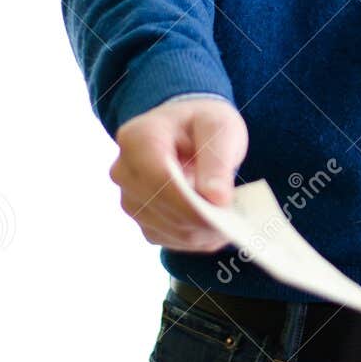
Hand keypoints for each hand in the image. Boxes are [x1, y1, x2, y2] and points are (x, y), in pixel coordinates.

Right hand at [110, 96, 247, 249]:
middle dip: (200, 220)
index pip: (157, 180)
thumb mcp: (219, 126)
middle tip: (236, 220)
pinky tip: (214, 222)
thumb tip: (216, 199)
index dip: (188, 204)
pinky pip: (169, 239)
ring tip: (230, 219)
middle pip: (161, 209)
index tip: (221, 215)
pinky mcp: (141, 219)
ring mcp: (129, 198)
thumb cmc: (202, 122)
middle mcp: (124, 171)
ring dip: (201, 232)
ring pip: (167, 230)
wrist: (184, 130)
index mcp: (137, 138)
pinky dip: (196, 237)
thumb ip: (218, 158)